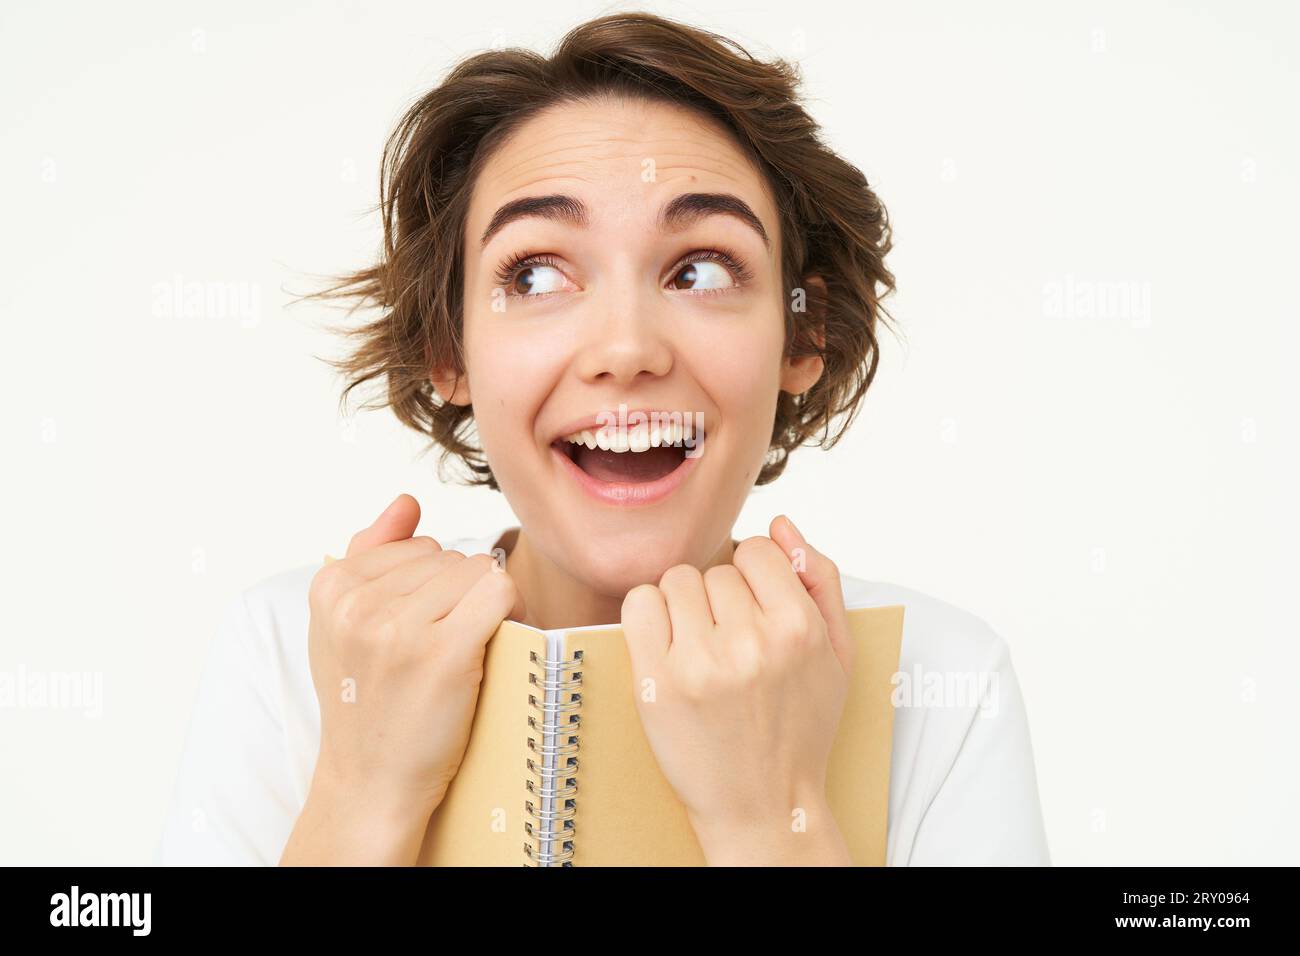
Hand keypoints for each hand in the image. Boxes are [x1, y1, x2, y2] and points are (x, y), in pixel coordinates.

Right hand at [281, 493, 523, 864]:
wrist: (371, 783)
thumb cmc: (366, 701)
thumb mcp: (343, 625)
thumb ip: (369, 554)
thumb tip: (407, 502)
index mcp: (330, 587)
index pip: (417, 546)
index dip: (435, 582)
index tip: (424, 624)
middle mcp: (358, 604)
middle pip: (450, 557)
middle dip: (460, 594)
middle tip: (444, 646)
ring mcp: (399, 629)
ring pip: (478, 572)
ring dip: (486, 607)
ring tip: (463, 652)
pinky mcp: (444, 654)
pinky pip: (499, 593)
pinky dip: (511, 612)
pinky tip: (493, 644)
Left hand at [620, 516, 854, 864]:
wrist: (763, 804)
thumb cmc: (801, 725)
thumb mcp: (838, 653)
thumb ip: (820, 578)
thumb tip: (780, 523)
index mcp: (798, 628)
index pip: (756, 550)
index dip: (752, 577)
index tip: (752, 610)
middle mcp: (750, 642)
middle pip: (714, 569)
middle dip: (720, 599)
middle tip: (729, 643)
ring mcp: (699, 662)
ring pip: (676, 581)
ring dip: (683, 607)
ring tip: (699, 647)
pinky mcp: (655, 682)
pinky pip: (639, 604)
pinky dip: (648, 616)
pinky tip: (667, 646)